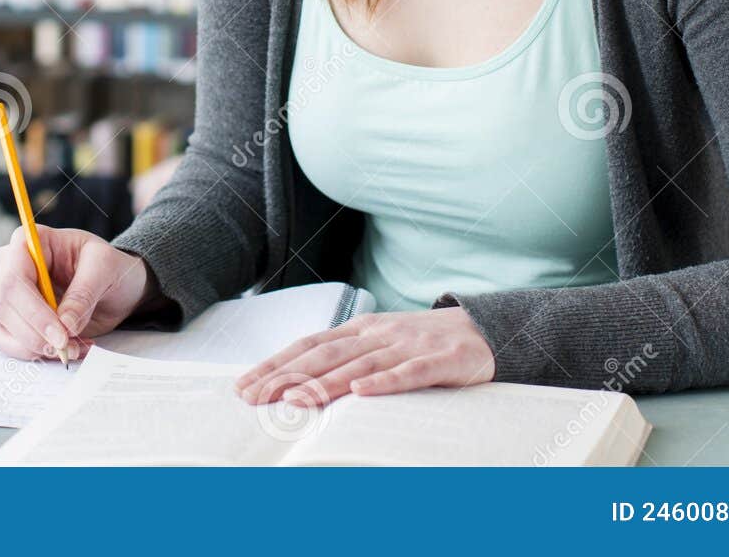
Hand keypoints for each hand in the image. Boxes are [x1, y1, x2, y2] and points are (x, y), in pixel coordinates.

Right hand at [0, 226, 153, 362]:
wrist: (112, 284)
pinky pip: (3, 341)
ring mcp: (7, 293)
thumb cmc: (106, 266)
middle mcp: (10, 265)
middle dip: (34, 334)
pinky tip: (61, 351)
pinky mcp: (9, 318)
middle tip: (65, 348)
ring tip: (70, 350)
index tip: (61, 334)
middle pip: (3, 305)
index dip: (33, 310)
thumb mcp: (106, 267)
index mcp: (31, 241)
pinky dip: (31, 354)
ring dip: (32, 347)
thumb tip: (65, 324)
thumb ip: (84, 293)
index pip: (15, 277)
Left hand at [234, 307, 496, 406]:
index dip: (276, 365)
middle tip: (257, 398)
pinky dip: (385, 382)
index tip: (244, 386)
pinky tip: (362, 392)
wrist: (484, 330)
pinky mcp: (441, 360)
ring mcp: (409, 345)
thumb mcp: (380, 346)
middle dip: (288, 376)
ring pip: (360, 365)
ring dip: (325, 383)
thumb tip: (296, 384)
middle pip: (325, 354)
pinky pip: (409, 373)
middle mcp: (378, 333)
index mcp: (360, 329)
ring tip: (296, 400)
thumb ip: (345, 359)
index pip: (308, 345)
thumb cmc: (421, 344)